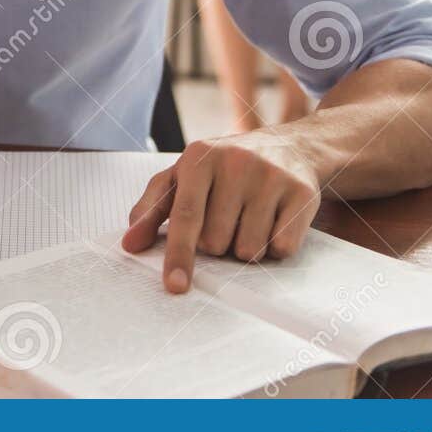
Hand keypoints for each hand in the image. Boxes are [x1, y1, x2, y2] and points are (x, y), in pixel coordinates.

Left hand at [121, 133, 321, 292]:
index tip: (175, 285)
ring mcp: (271, 176)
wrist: (288, 146)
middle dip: (217, 243)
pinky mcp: (302, 193)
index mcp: (199, 157)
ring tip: (249, 219)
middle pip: (217, 241)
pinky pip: (282, 248)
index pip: (185, 216)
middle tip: (225, 218)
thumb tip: (129, 242)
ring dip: (244, 247)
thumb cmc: (224, 168)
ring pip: (249, 250)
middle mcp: (236, 162)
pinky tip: (273, 221)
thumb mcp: (183, 177)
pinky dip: (274, 246)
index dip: (179, 254)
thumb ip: (152, 208)